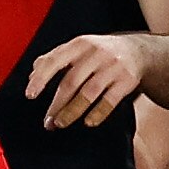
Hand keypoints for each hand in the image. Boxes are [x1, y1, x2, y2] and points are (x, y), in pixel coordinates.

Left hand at [28, 34, 145, 128]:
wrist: (139, 51)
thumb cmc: (97, 53)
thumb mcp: (77, 48)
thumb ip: (54, 59)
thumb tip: (32, 77)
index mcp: (78, 45)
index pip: (54, 61)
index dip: (40, 78)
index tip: (30, 95)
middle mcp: (95, 54)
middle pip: (71, 82)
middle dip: (57, 104)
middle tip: (47, 122)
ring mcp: (112, 67)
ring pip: (88, 93)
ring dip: (72, 111)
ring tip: (61, 124)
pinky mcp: (127, 81)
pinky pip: (110, 100)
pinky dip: (98, 113)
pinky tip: (88, 122)